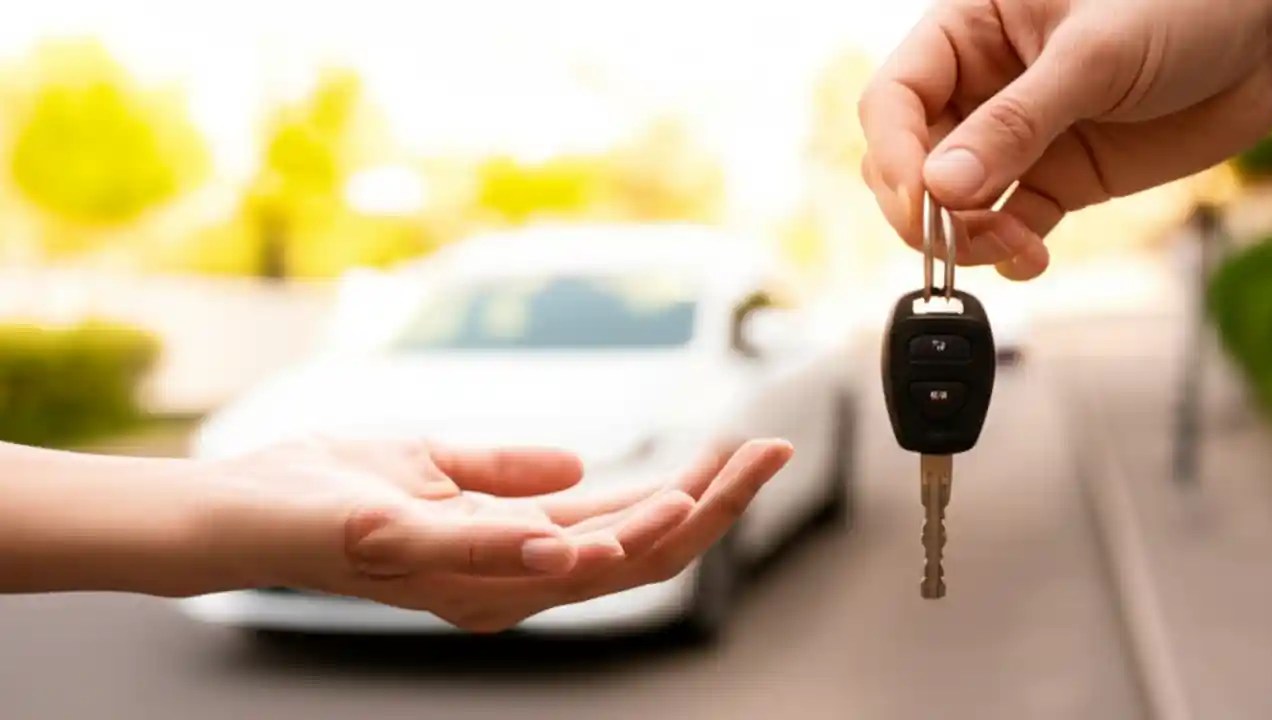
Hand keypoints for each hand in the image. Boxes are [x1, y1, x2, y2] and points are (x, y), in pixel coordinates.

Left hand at [205, 436, 792, 632]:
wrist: (237, 509)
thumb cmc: (327, 488)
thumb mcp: (433, 462)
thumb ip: (507, 470)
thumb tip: (581, 464)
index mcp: (515, 548)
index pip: (631, 529)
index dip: (698, 495)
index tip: (750, 450)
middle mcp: (504, 577)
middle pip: (633, 557)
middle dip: (709, 510)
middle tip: (771, 453)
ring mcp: (462, 576)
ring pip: (588, 567)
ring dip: (662, 526)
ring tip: (722, 476)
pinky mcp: (412, 555)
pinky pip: (496, 559)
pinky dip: (557, 550)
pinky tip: (611, 527)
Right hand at [860, 0, 1271, 279]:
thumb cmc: (1190, 2)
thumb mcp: (1095, 54)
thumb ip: (1015, 123)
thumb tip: (940, 188)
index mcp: (966, 31)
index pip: (894, 99)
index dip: (894, 153)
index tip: (919, 199)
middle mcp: (978, 87)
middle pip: (909, 161)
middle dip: (925, 208)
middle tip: (957, 236)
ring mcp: (1013, 139)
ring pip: (950, 205)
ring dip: (966, 239)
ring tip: (1015, 246)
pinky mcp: (1053, 180)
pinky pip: (1003, 228)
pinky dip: (1005, 254)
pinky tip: (1029, 256)